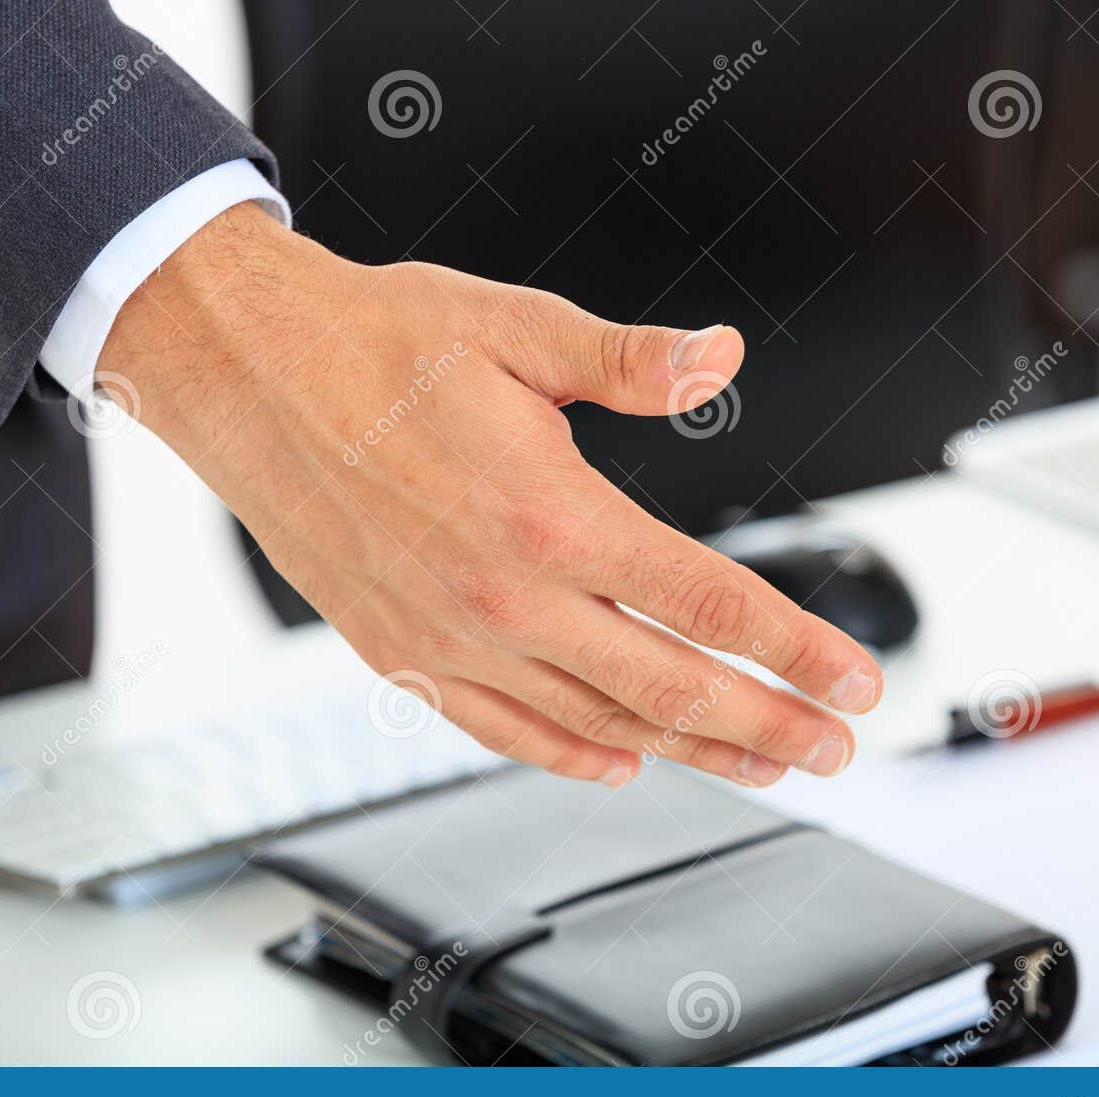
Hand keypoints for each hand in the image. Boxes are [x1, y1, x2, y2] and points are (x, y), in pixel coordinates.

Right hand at [99, 204, 881, 787]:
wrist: (244, 374)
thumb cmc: (373, 346)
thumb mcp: (517, 328)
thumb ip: (630, 360)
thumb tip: (720, 358)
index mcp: (551, 514)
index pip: (709, 601)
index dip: (797, 648)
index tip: (854, 681)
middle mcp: (506, 596)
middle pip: (670, 684)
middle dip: (768, 722)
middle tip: (834, 747)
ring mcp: (450, 638)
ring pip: (598, 722)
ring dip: (691, 751)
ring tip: (759, 765)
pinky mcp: (401, 654)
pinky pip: (501, 730)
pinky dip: (570, 757)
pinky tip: (619, 767)